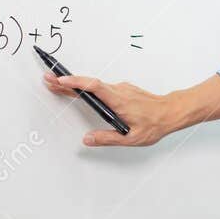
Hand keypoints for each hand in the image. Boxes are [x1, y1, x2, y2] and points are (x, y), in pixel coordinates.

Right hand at [42, 72, 180, 146]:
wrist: (171, 112)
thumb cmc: (155, 124)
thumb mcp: (131, 137)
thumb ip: (108, 138)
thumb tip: (87, 139)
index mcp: (119, 100)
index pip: (94, 87)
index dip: (76, 82)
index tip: (61, 80)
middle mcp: (118, 90)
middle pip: (89, 83)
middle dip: (67, 81)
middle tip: (48, 80)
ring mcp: (121, 88)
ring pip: (94, 85)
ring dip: (76, 84)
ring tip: (57, 84)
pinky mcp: (122, 90)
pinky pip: (101, 87)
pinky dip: (87, 87)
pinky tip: (79, 90)